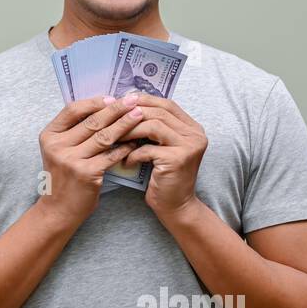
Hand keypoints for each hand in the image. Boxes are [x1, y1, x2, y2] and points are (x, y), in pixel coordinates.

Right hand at [35, 94, 144, 227]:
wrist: (59, 209)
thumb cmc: (64, 177)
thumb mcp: (59, 151)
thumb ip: (74, 132)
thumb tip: (103, 107)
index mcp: (49, 135)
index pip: (72, 110)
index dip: (94, 102)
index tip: (112, 97)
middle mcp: (57, 146)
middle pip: (91, 121)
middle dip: (115, 109)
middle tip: (133, 100)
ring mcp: (71, 160)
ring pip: (104, 136)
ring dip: (124, 124)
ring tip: (139, 115)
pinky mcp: (86, 173)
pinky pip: (110, 155)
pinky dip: (125, 147)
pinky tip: (136, 142)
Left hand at [117, 92, 208, 217]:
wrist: (175, 207)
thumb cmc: (163, 176)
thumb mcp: (161, 147)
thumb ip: (154, 127)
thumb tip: (128, 105)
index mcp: (192, 128)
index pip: (167, 104)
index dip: (143, 100)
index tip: (121, 103)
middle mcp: (195, 134)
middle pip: (159, 112)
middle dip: (132, 114)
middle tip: (111, 119)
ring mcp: (189, 146)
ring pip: (153, 126)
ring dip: (129, 131)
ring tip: (114, 139)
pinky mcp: (177, 160)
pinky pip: (148, 149)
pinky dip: (133, 154)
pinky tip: (125, 162)